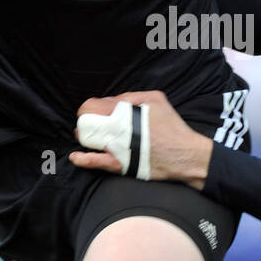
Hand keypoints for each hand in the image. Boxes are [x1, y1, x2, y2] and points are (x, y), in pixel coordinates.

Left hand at [70, 91, 212, 188]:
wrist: (184, 155)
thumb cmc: (172, 127)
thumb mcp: (156, 99)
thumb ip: (131, 97)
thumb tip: (110, 101)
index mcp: (126, 110)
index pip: (94, 105)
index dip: (88, 108)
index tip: (91, 112)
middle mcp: (119, 128)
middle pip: (89, 122)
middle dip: (85, 122)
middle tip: (87, 124)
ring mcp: (118, 147)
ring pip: (91, 140)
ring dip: (84, 137)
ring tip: (82, 136)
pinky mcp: (121, 164)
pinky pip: (98, 162)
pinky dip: (84, 160)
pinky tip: (76, 157)